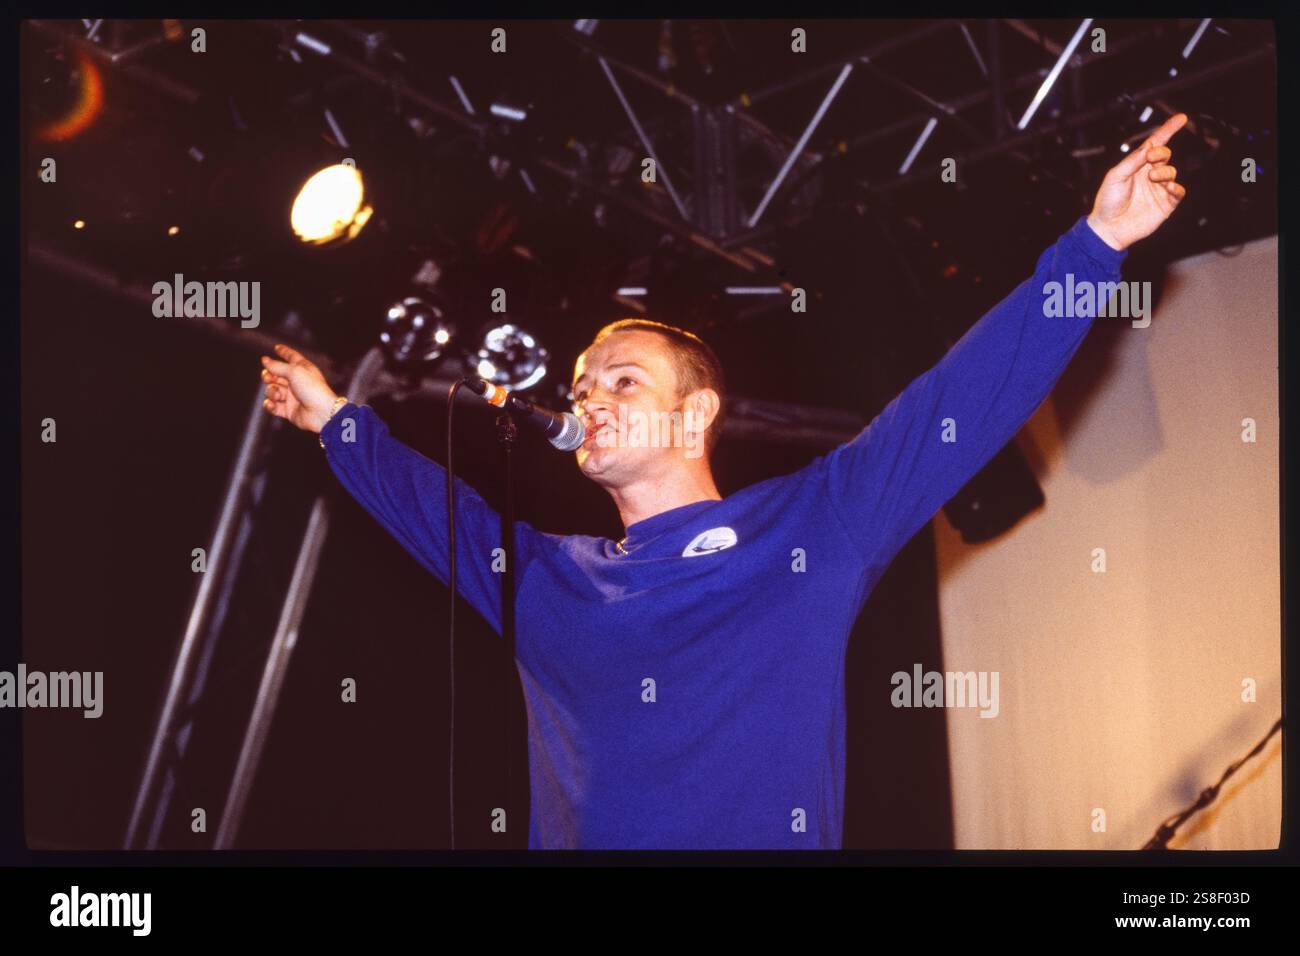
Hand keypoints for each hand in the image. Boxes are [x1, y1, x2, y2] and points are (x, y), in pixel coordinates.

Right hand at [259, 343, 338, 432]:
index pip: (292, 357)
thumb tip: (264, 360)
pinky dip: (270, 405)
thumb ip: (277, 366)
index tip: (277, 347)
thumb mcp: (294, 372)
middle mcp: (297, 382)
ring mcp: (293, 397)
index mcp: (303, 369)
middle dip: (269, 375)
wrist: (321, 413)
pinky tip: (271, 404)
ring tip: (277, 395)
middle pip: (277, 375)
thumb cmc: (313, 389)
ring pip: (273, 391)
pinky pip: (274, 406)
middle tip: (268, 377)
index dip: (285, 352)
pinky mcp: (289, 411)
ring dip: (271, 392)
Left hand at [1087, 112, 1188, 251]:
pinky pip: (1178, 192)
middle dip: (1161, 153)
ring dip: (1165, 171)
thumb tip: (1149, 147)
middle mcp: (1150, 174)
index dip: (1168, 130)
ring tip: (1153, 177)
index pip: (1155, 144)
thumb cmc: (1108, 202)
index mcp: (1137, 165)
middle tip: (1151, 158)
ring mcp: (1159, 189)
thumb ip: (1132, 161)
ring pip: (1172, 171)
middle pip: (1164, 155)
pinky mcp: (1166, 204)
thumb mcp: (1115, 177)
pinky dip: (1175, 187)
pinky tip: (1167, 188)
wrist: (1109, 228)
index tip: (1181, 118)